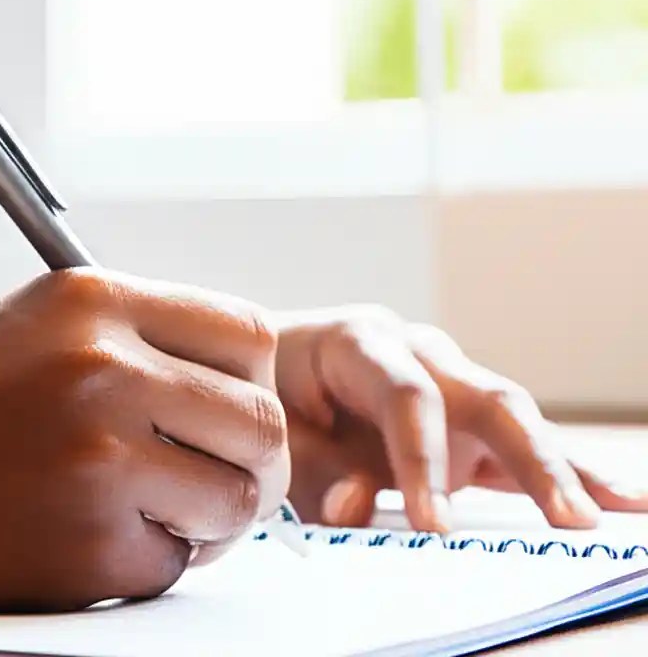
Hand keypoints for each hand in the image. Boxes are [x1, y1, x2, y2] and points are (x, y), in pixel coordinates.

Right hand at [0, 269, 288, 611]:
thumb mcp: (24, 328)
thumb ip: (130, 338)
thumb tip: (237, 386)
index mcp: (91, 298)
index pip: (248, 335)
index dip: (249, 384)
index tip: (224, 417)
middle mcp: (104, 366)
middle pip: (263, 423)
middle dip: (248, 466)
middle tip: (210, 488)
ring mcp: (98, 457)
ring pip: (237, 501)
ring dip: (206, 524)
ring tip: (146, 519)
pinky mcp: (85, 546)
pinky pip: (171, 566)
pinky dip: (140, 567)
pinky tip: (77, 544)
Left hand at [275, 305, 647, 531]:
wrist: (257, 368)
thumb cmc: (264, 397)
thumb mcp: (276, 434)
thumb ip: (315, 472)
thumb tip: (357, 510)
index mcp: (361, 343)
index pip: (407, 395)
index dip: (422, 460)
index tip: (435, 525)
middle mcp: (417, 354)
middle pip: (487, 398)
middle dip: (531, 459)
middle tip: (565, 518)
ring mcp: (448, 384)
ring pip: (518, 420)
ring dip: (564, 470)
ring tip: (609, 514)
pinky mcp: (464, 422)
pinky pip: (518, 447)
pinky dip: (564, 473)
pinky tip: (619, 500)